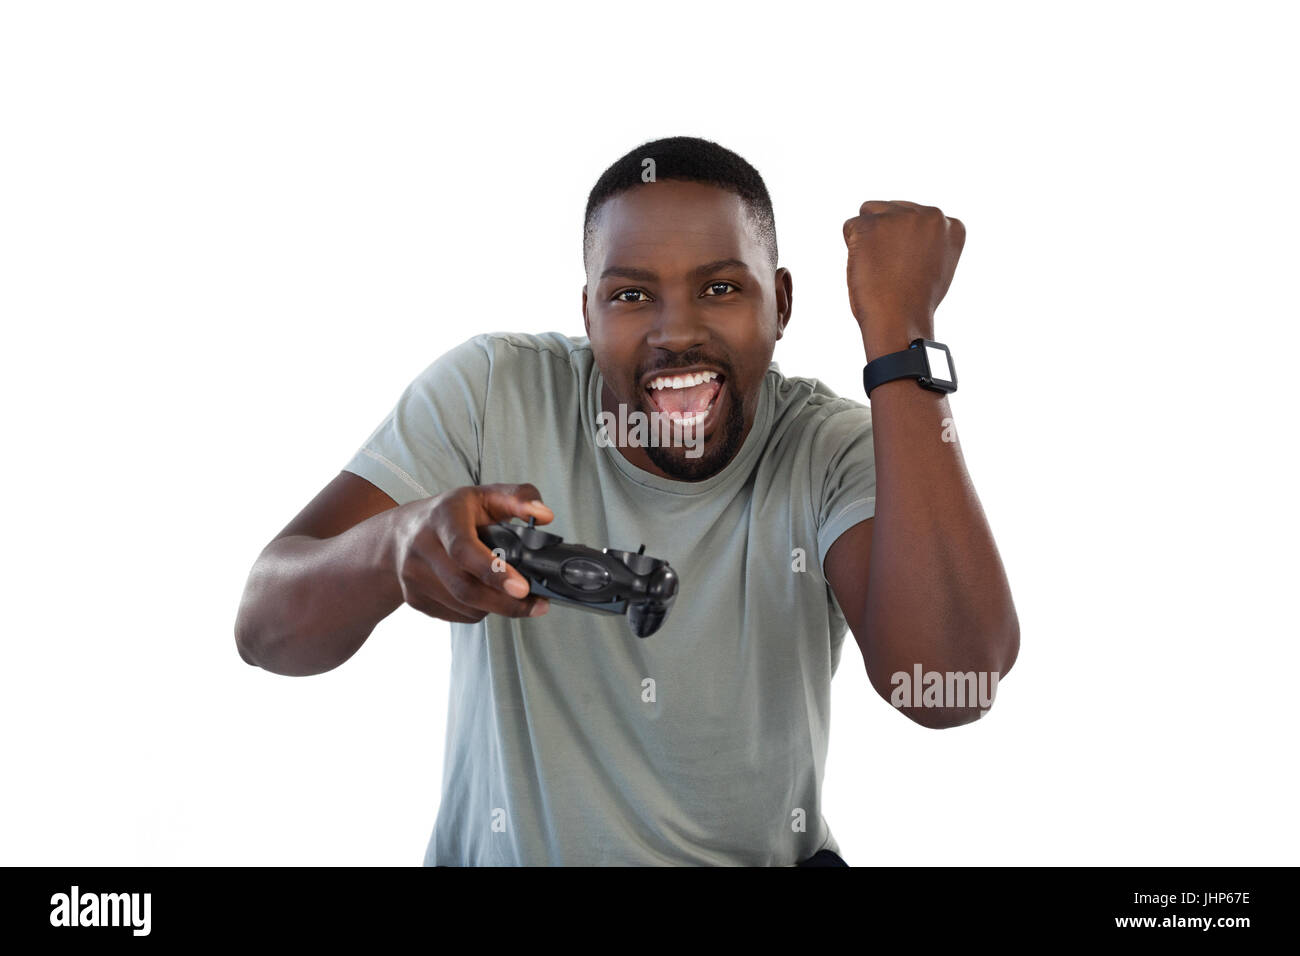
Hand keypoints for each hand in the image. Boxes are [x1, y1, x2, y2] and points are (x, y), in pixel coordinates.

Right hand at [390, 483, 553, 623]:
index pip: (464, 549)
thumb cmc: (450, 514)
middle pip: (465, 588)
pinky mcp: (414, 599)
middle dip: (505, 603)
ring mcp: (414, 576)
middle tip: (535, 605)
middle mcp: (422, 547)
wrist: (399, 535)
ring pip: (464, 606)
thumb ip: (519, 498)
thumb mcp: (484, 495)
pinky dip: (478, 611)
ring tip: (512, 596)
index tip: (522, 588)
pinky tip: (485, 597)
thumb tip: (544, 515)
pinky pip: (456, 616)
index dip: (494, 571)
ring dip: (495, 607)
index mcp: (443, 518)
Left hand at [842, 200, 964, 357]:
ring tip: (880, 267)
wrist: (901, 321)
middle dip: (886, 235)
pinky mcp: (872, 224)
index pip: (916, 217)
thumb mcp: (936, 266)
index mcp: (952, 225)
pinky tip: (867, 268)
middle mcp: (931, 214)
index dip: (904, 243)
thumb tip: (909, 230)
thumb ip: (929, 241)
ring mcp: (901, 217)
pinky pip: (850, 227)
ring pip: (870, 212)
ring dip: (868, 236)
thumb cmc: (915, 303)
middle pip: (892, 209)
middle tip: (891, 270)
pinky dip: (852, 248)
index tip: (909, 266)